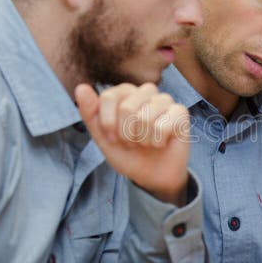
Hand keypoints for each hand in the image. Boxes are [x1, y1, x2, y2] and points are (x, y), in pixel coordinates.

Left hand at [75, 83, 189, 203]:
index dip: (108, 122)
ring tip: (146, 143)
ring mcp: (165, 100)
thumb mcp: (102, 136)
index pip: (109, 96)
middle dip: (126, 134)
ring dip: (142, 140)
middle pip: (127, 107)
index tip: (112, 138)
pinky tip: (161, 143)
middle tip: (132, 143)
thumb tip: (81, 87)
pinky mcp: (180, 112)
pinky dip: (157, 141)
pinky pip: (163, 125)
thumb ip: (90, 113)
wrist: (151, 175)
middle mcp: (146, 92)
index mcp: (125, 92)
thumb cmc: (127, 153)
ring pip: (146, 117)